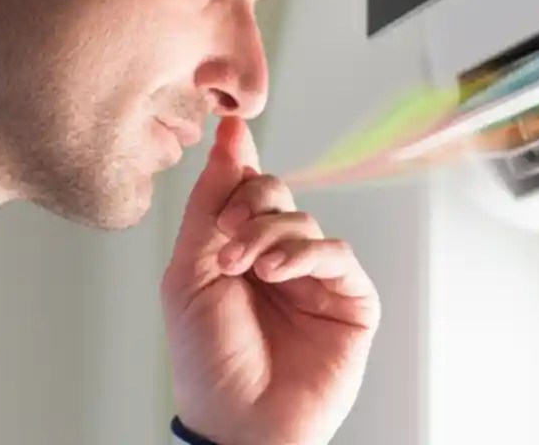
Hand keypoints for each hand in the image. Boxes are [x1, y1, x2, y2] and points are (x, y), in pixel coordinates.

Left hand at [161, 117, 380, 444]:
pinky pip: (336, 252)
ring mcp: (315, 278)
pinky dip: (306, 252)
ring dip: (271, 234)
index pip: (245, 188)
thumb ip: (209, 204)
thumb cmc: (207, 360)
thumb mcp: (189, 272)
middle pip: (275, 193)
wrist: (237, 423)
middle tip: (228, 234)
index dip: (240, 158)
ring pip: (304, 219)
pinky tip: (276, 272)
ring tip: (248, 267)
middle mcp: (278, 258)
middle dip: (250, 202)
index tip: (230, 125)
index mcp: (237, 249)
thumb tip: (228, 139)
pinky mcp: (349, 299)